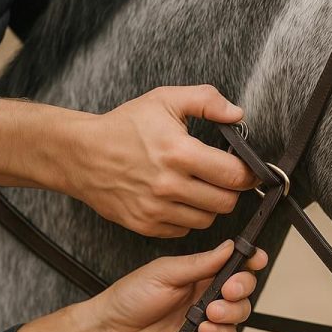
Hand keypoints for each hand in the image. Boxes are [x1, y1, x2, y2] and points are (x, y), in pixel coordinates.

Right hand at [66, 86, 257, 236]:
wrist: (80, 154)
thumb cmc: (124, 126)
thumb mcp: (165, 100)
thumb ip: (206, 101)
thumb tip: (237, 114)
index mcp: (179, 152)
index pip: (234, 175)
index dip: (249, 174)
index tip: (250, 171)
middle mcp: (168, 185)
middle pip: (226, 202)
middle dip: (231, 191)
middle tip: (224, 178)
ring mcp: (156, 209)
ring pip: (207, 220)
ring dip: (210, 206)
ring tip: (200, 187)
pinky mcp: (145, 225)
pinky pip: (183, 230)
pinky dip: (187, 218)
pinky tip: (179, 199)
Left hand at [94, 240, 267, 331]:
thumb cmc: (130, 298)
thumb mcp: (164, 272)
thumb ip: (200, 262)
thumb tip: (230, 246)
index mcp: (200, 274)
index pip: (235, 265)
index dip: (251, 260)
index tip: (257, 258)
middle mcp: (207, 295)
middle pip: (244, 288)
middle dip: (242, 286)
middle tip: (228, 289)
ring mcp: (207, 320)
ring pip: (240, 313)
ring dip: (231, 310)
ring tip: (210, 311)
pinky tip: (203, 328)